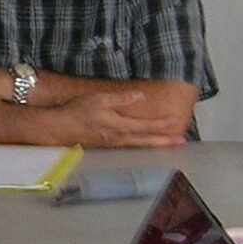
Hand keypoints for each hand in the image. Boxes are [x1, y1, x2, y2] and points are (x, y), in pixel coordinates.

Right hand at [60, 86, 187, 147]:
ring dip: (156, 144)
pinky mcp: (108, 145)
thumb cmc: (78, 112)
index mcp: (119, 127)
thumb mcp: (100, 99)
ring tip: (169, 143)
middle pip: (147, 141)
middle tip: (181, 141)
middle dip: (165, 141)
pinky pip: (131, 146)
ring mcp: (114, 144)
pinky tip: (146, 143)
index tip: (176, 121)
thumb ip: (121, 99)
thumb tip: (140, 97)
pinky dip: (143, 145)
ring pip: (140, 145)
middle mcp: (119, 138)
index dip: (162, 124)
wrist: (60, 128)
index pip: (146, 126)